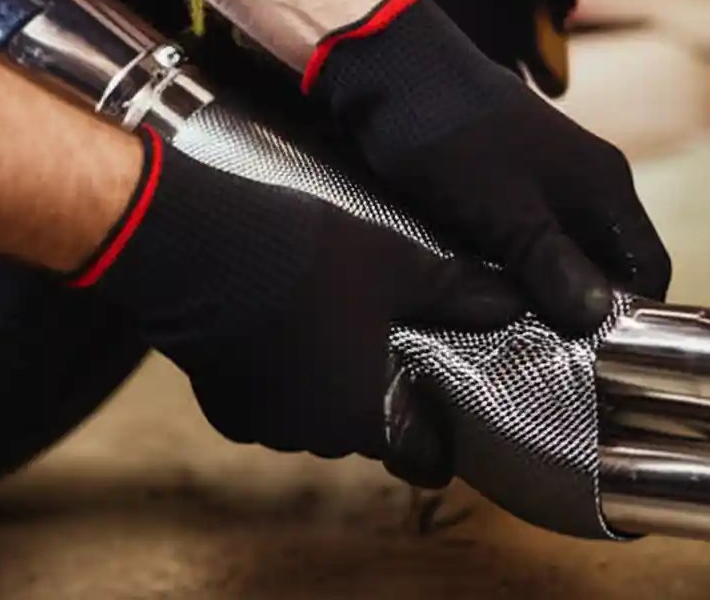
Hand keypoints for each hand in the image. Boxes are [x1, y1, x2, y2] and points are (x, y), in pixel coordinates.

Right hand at [70, 127, 521, 471]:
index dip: (440, 439)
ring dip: (330, 386)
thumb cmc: (306, 262)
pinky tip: (288, 329)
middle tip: (398, 346)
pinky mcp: (218, 400)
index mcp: (362, 418)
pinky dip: (283, 375)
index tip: (449, 412)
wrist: (197, 249)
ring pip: (314, 416)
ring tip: (340, 329)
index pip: (420, 459)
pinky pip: (268, 399)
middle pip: (365, 432)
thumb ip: (457, 294)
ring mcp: (258, 422)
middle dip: (384, 397)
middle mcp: (309, 437)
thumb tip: (512, 302)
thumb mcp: (398, 266)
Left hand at [304, 0, 670, 334]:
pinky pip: (531, 241)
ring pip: (566, 256)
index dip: (636, 316)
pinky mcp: (510, 186)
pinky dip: (519, 271)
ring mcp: (548, 183)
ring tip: (518, 336)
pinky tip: (490, 296)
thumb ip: (551, 262)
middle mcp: (587, 184)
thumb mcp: (503, 209)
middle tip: (552, 357)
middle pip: (609, 266)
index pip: (651, 267)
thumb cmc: (452, 137)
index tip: (604, 359)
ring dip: (547, 294)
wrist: (394, 72)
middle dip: (585, 312)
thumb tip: (599, 316)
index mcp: (605, 186)